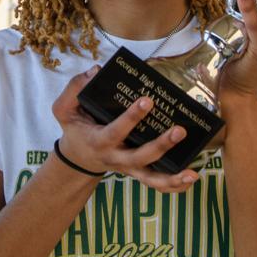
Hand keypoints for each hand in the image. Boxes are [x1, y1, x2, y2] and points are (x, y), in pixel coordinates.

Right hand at [51, 68, 199, 193]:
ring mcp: (130, 168)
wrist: (78, 157)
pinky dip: (175, 186)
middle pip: (140, 157)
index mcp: (100, 141)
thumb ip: (75, 89)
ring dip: (173, 177)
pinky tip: (192, 178)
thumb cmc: (77, 129)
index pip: (116, 131)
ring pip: (152, 179)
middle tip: (179, 130)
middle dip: (161, 146)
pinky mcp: (139, 173)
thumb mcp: (65, 109)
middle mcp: (117, 158)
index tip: (147, 100)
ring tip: (192, 173)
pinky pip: (158, 185)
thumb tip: (96, 71)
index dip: (131, 117)